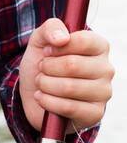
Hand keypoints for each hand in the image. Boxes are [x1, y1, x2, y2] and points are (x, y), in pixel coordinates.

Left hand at [18, 17, 113, 133]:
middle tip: (42, 68)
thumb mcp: (41, 40)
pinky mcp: (95, 113)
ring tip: (41, 82)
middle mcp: (106, 69)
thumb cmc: (44, 63)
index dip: (57, 46)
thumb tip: (62, 38)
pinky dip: (47, 101)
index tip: (47, 51)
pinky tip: (41, 97)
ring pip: (69, 87)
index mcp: (99, 47)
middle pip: (72, 65)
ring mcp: (104, 93)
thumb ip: (51, 28)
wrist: (36, 93)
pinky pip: (68, 107)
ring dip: (45, 84)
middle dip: (47, 67)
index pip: (83, 41)